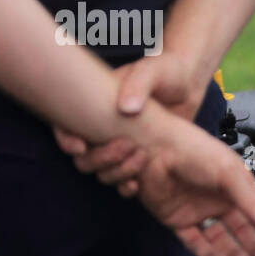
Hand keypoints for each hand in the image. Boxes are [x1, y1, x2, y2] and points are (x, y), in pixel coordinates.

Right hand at [52, 50, 208, 183]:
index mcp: (95, 105)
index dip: (65, 137)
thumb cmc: (166, 71)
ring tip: (140, 159)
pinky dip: (126, 184)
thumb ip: (139, 85)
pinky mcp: (136, 157)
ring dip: (114, 171)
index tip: (81, 146)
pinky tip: (137, 184)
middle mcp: (102, 127)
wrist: (188, 85)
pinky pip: (124, 177)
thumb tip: (125, 108)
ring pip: (102, 169)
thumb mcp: (152, 71)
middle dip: (98, 157)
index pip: (66, 123)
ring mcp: (119, 144)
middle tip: (125, 147)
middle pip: (83, 154)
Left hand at [130, 105, 254, 255]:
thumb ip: (251, 200)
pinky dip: (206, 252)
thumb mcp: (229, 172)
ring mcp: (197, 210)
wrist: (154, 148)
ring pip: (218, 238)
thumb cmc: (192, 149)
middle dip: (252, 245)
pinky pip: (194, 241)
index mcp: (234, 185)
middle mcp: (217, 198)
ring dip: (231, 251)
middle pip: (239, 228)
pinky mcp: (177, 219)